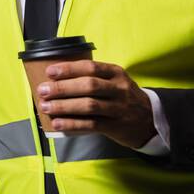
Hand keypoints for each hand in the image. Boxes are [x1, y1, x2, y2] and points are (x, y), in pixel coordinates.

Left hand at [35, 59, 156, 148]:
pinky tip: (57, 123)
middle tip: (43, 91)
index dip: (69, 69)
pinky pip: (91, 124)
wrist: (150, 120)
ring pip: (89, 105)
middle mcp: (119, 89)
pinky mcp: (116, 126)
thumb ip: (93, 78)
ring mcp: (119, 108)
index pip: (90, 67)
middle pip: (88, 86)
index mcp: (116, 73)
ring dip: (64, 106)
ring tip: (46, 107)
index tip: (50, 71)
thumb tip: (56, 79)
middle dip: (63, 88)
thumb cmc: (123, 97)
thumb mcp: (115, 81)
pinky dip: (72, 124)